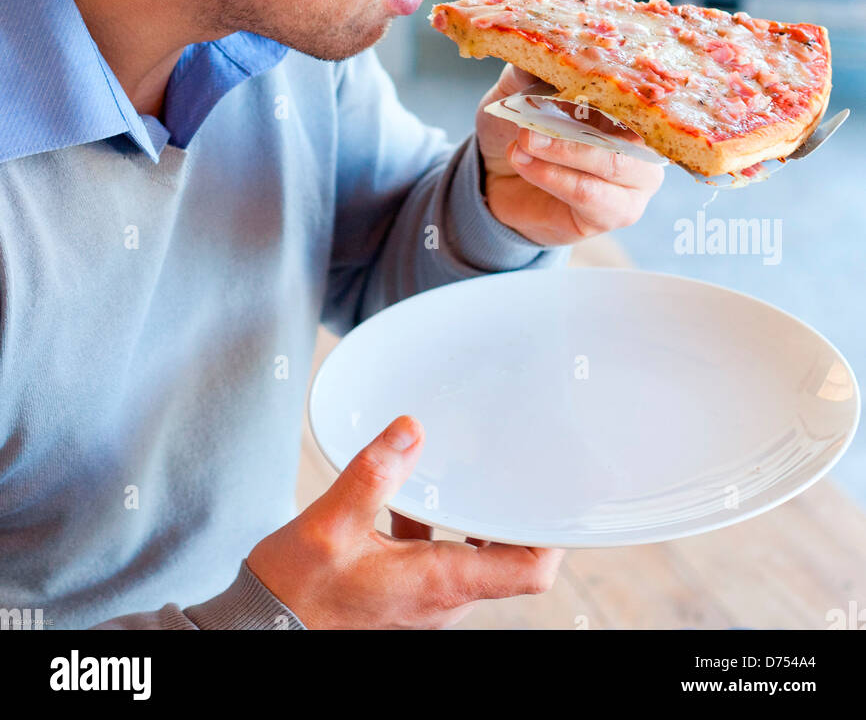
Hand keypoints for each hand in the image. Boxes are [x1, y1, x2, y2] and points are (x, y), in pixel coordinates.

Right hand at [246, 414, 564, 629]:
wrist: (259, 630)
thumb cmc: (295, 591)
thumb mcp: (329, 525)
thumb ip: (372, 475)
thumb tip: (411, 429)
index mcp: (440, 584)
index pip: (529, 570)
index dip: (553, 534)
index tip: (556, 492)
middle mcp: (443, 597)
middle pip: (507, 557)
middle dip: (511, 510)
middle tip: (514, 461)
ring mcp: (424, 597)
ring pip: (470, 551)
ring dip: (470, 512)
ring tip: (465, 465)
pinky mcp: (402, 591)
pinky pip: (436, 552)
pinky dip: (433, 521)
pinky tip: (405, 489)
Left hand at [475, 63, 664, 246]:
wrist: (495, 179)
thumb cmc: (519, 129)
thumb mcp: (518, 92)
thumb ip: (533, 72)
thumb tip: (545, 48)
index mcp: (630, 106)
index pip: (635, 90)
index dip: (607, 79)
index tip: (570, 69)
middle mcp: (644, 143)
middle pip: (630, 128)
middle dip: (578, 122)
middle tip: (531, 122)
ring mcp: (636, 183)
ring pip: (612, 163)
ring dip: (562, 152)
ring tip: (524, 142)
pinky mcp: (616, 214)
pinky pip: (590, 193)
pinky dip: (553, 177)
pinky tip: (526, 163)